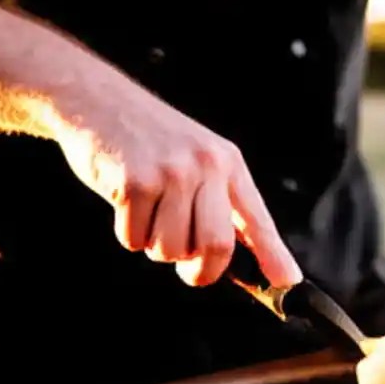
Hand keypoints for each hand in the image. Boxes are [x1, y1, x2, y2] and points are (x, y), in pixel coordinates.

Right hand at [47, 76, 301, 287]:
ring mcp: (170, 173)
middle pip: (215, 245)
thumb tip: (235, 257)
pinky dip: (128, 234)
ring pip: (170, 249)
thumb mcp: (198, 158)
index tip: (288, 284)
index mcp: (228, 164)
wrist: (96, 99)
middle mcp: (205, 167)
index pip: (258, 220)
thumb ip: (219, 202)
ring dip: (156, 248)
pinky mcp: (133, 182)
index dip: (273, 256)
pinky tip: (125, 203)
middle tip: (190, 272)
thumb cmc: (150, 140)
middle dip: (201, 271)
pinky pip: (134, 239)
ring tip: (150, 216)